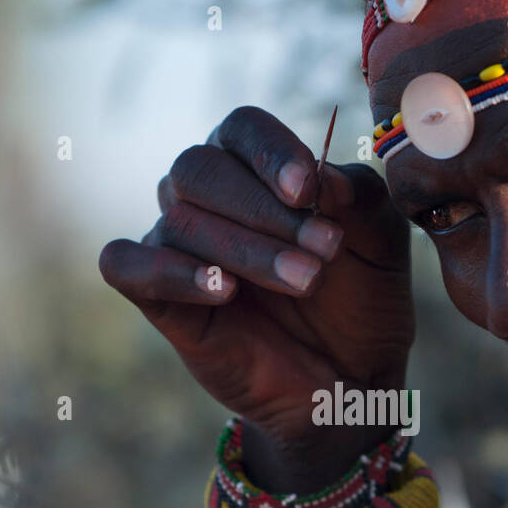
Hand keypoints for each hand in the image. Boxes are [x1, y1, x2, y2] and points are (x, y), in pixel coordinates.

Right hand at [98, 106, 413, 473]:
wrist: (350, 378)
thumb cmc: (361, 298)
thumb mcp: (382, 241)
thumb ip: (359, 196)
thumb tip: (322, 175)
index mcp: (253, 167)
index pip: (242, 129)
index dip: (270, 152)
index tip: (307, 190)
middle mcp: (205, 197)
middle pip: (200, 169)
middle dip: (264, 210)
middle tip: (324, 251)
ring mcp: (176, 246)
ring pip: (179, 221)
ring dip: (245, 250)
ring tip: (305, 281)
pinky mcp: (158, 298)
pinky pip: (125, 265)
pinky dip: (167, 271)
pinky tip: (223, 290)